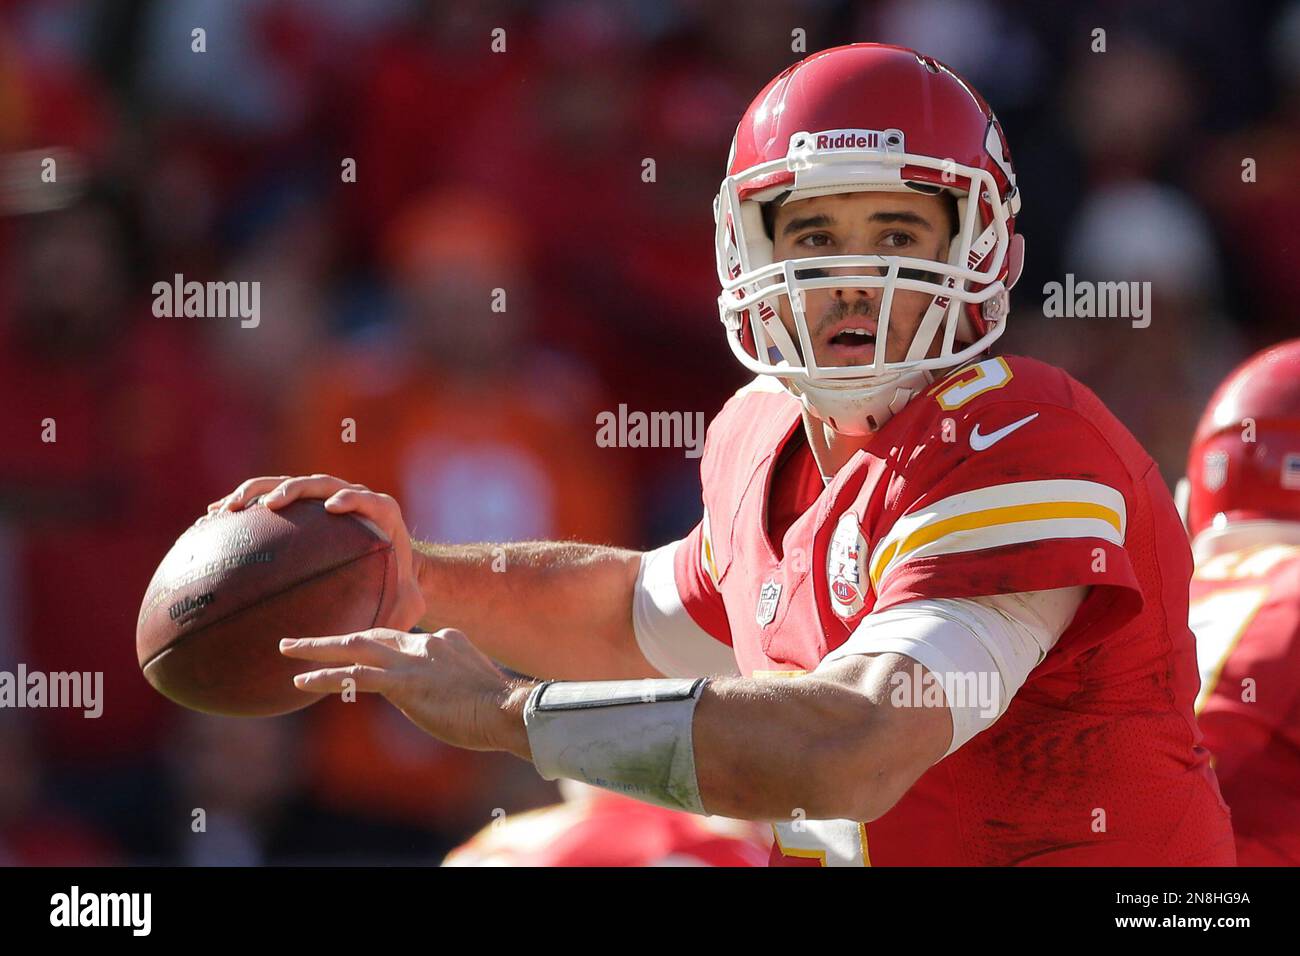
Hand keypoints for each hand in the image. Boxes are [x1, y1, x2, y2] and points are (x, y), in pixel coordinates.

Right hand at [208, 474, 424, 630]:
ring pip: (289, 484)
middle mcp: (353, 498)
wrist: (389, 568)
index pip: (370, 500)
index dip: (352, 499)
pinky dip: (243, 504)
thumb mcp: (407, 604)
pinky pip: (270, 498)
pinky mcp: (302, 506)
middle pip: (322, 483)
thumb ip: (403, 616)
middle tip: (273, 504)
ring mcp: (324, 498)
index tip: (333, 507)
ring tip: (228, 509)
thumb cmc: (399, 589)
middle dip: (296, 489)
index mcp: (383, 515)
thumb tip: (386, 643)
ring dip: (257, 491)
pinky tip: (212, 519)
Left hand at [279, 628, 534, 756]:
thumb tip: (445, 694)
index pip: (399, 639)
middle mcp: (425, 643)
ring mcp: (413, 661)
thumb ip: (453, 680)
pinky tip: (301, 682)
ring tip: (287, 650)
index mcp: (443, 641)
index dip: (372, 644)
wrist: (509, 710)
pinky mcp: (403, 683)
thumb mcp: (475, 684)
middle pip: (371, 633)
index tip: (351, 649)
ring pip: (355, 648)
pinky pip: (355, 677)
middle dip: (334, 636)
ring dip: (317, 648)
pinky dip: (326, 677)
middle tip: (299, 640)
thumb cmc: (499, 709)